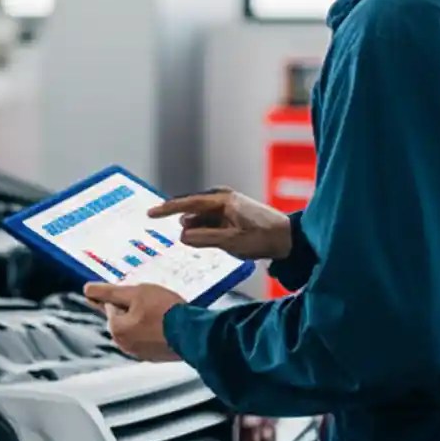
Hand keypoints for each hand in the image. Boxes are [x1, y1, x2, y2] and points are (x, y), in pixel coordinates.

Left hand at [83, 282, 184, 361]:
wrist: (193, 333)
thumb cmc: (164, 310)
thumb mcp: (135, 293)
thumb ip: (109, 292)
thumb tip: (86, 289)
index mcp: (116, 330)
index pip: (111, 306)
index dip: (126, 296)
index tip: (141, 295)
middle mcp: (124, 345)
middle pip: (123, 318)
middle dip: (135, 308)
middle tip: (154, 302)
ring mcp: (140, 353)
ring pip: (136, 328)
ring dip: (145, 319)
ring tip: (163, 312)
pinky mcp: (155, 357)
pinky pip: (149, 339)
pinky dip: (155, 330)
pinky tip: (168, 324)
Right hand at [147, 187, 291, 260]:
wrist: (288, 238)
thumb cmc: (262, 238)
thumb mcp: (231, 242)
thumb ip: (204, 238)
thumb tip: (182, 236)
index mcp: (222, 201)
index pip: (188, 203)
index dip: (168, 209)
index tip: (150, 214)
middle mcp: (223, 199)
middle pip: (193, 209)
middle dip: (182, 221)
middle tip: (169, 231)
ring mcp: (228, 206)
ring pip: (202, 217)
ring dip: (196, 229)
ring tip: (198, 241)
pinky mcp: (232, 214)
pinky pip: (210, 221)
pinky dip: (204, 230)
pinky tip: (204, 240)